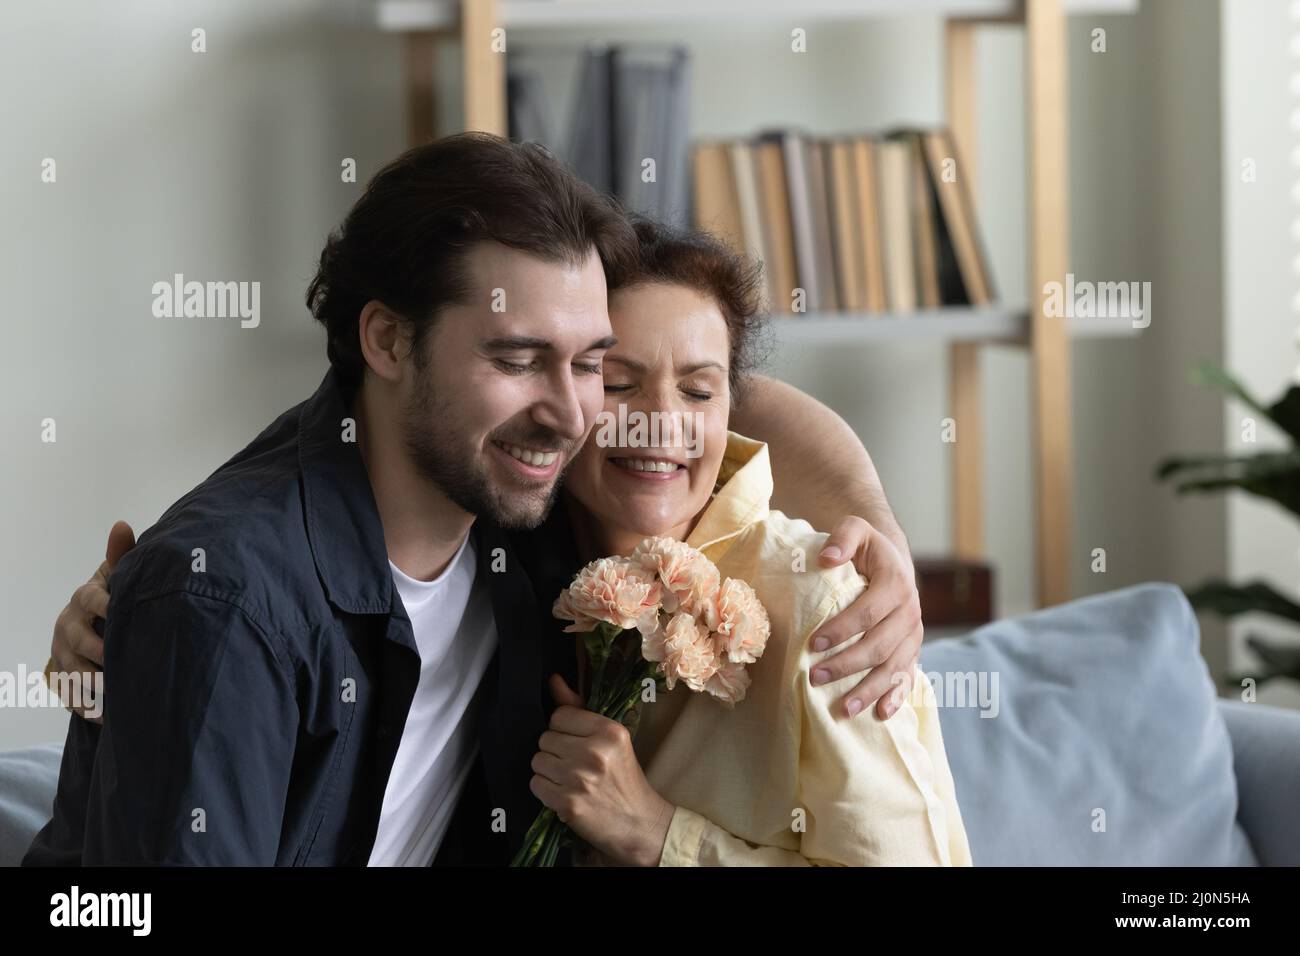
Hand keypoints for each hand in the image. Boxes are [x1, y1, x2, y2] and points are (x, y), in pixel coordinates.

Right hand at [46, 520, 135, 722]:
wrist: (94, 623)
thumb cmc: (116, 595)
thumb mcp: (119, 576)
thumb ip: (122, 555)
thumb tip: (122, 524)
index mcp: (85, 598)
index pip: (92, 599)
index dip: (109, 606)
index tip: (125, 614)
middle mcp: (69, 625)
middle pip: (80, 641)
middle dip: (101, 653)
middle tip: (123, 664)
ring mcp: (64, 653)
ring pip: (73, 672)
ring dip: (94, 687)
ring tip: (118, 698)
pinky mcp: (65, 678)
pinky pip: (72, 698)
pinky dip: (90, 710)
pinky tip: (110, 720)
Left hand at [529, 674, 674, 866]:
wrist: (639, 823)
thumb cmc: (624, 778)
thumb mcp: (611, 739)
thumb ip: (579, 709)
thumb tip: (553, 680)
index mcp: (609, 731)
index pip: (559, 716)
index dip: (564, 730)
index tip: (576, 743)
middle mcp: (594, 752)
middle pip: (545, 738)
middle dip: (555, 752)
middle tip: (575, 765)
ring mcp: (579, 778)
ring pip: (537, 761)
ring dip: (548, 771)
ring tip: (569, 779)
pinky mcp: (567, 802)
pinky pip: (536, 784)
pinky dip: (546, 790)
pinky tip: (564, 794)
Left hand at [810, 516, 922, 721]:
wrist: (891, 561)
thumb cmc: (866, 549)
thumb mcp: (855, 530)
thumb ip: (843, 537)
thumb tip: (827, 558)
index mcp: (897, 583)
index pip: (868, 611)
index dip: (841, 629)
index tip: (813, 643)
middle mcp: (910, 612)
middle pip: (879, 645)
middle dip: (847, 664)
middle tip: (815, 677)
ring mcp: (913, 635)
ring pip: (893, 668)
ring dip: (869, 690)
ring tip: (843, 708)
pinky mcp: (913, 651)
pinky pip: (907, 677)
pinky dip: (896, 697)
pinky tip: (880, 714)